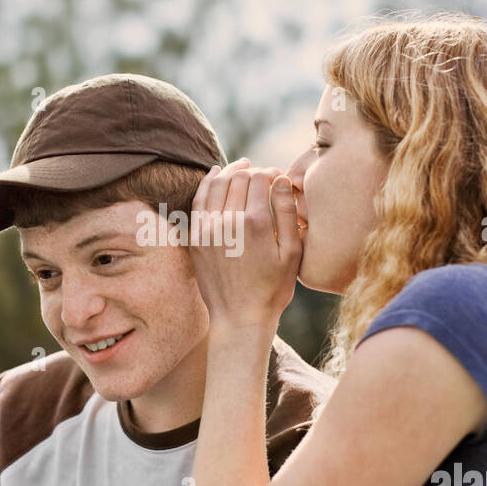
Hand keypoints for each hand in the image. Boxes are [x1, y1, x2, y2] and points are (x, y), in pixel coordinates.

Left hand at [188, 157, 302, 328]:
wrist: (240, 318)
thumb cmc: (272, 289)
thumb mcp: (291, 253)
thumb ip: (287, 212)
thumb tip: (281, 180)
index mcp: (255, 223)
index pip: (261, 179)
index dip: (272, 172)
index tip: (279, 177)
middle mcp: (228, 221)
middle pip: (238, 178)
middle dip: (253, 170)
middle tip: (263, 174)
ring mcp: (207, 228)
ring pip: (217, 184)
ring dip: (230, 171)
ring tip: (241, 167)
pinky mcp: (195, 237)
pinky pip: (199, 200)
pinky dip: (207, 183)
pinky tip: (215, 175)